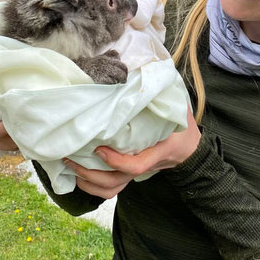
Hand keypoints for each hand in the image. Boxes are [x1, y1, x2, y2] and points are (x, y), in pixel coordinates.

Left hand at [64, 106, 200, 198]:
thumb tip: (148, 69)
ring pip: (109, 189)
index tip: (99, 149)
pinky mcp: (128, 176)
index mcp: (158, 151)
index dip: (116, 161)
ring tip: (71, 164)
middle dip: (90, 172)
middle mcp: (144, 166)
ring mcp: (135, 174)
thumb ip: (165, 94)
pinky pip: (108, 190)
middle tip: (72, 156)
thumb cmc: (181, 127)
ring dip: (87, 181)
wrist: (189, 149)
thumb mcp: (179, 109)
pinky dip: (91, 186)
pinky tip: (78, 172)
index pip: (136, 166)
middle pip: (115, 181)